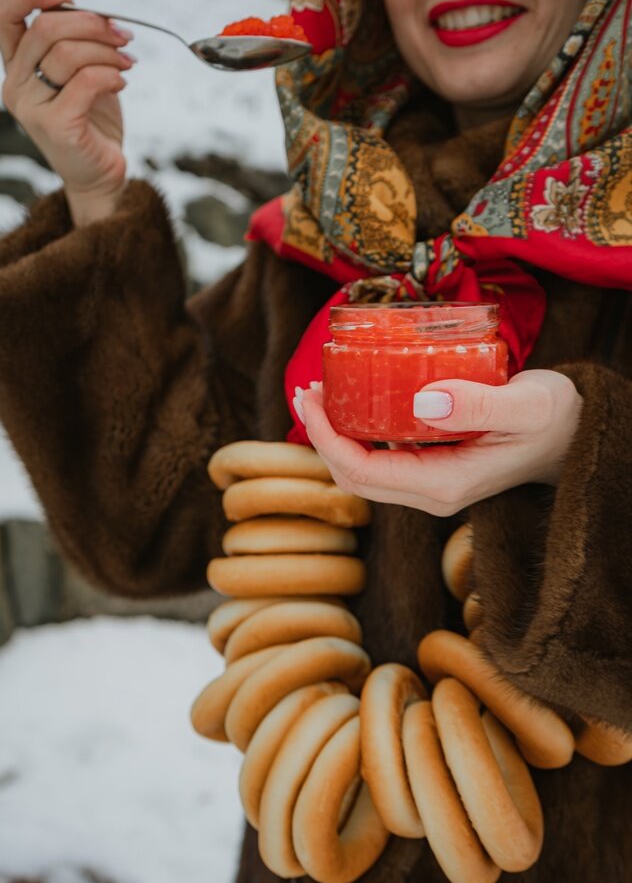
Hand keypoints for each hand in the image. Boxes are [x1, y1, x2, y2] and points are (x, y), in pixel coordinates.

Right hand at [0, 0, 135, 224]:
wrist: (100, 174)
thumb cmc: (91, 118)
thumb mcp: (78, 66)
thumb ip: (63, 27)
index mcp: (15, 65)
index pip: (1, 13)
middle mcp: (15, 85)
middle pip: (44, 28)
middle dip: (90, 22)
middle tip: (122, 33)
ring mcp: (31, 108)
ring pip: (68, 54)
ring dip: (107, 50)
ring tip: (128, 60)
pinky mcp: (55, 125)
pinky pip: (86, 81)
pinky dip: (111, 74)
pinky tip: (122, 81)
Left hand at [297, 370, 582, 515]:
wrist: (575, 435)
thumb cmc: (556, 417)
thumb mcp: (525, 404)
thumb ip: (477, 404)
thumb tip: (423, 402)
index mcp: (445, 485)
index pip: (364, 473)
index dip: (328, 440)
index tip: (312, 399)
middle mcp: (432, 493)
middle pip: (354, 478)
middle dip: (322, 437)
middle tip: (308, 389)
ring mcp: (431, 485)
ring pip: (364, 471)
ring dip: (336, 436)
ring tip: (320, 392)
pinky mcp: (433, 470)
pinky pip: (381, 459)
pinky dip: (358, 433)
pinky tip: (353, 401)